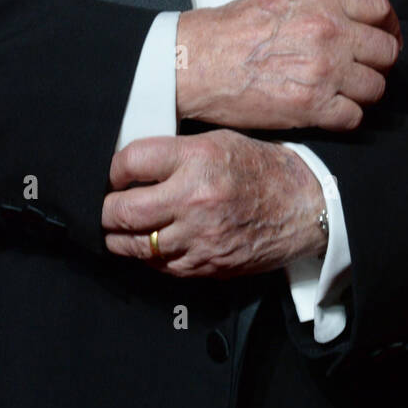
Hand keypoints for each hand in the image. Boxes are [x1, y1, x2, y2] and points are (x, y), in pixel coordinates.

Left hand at [102, 128, 326, 276]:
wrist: (303, 206)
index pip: (130, 163)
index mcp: (196, 160)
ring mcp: (199, 237)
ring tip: (115, 228)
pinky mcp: (206, 265)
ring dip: (118, 238)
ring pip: (136, 246)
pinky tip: (147, 244)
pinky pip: (161, 266)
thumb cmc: (261, 168)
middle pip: (123, 211)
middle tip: (104, 206)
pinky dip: (148, 256)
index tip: (112, 174)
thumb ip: (174, 153)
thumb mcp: (218, 142)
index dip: (112, 170)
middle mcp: (194, 199)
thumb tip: (132, 165)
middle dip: (105, 210)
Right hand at [176, 0, 400, 131]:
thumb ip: (323, 4)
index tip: (386, 35)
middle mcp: (329, 30)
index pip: (380, 7)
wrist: (199, 61)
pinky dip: (345, 117)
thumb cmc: (231, 31)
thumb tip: (352, 18)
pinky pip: (354, 117)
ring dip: (362, 92)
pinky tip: (328, 109)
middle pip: (386, 50)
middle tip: (362, 68)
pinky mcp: (313, 106)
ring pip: (375, 87)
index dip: (388, 25)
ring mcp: (324, 69)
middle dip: (377, 62)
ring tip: (342, 91)